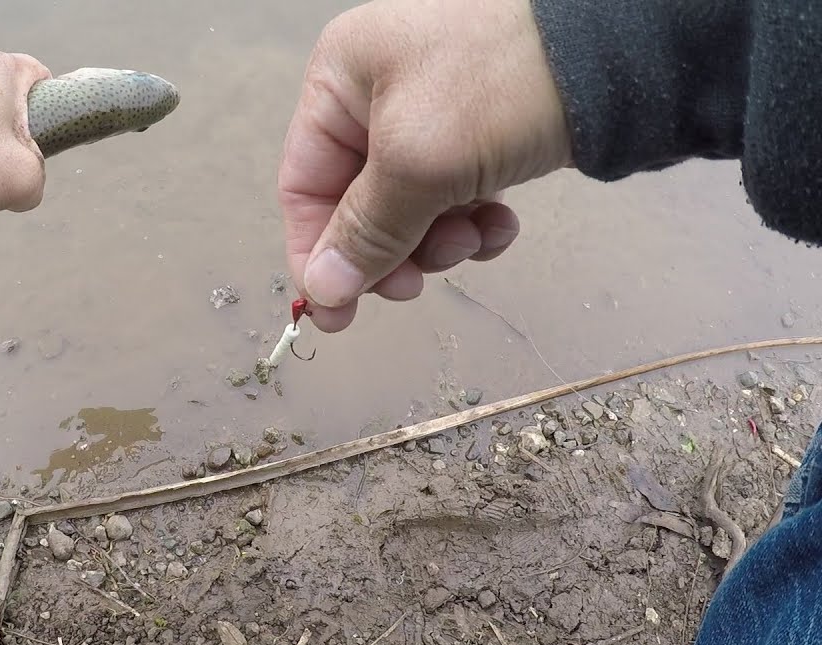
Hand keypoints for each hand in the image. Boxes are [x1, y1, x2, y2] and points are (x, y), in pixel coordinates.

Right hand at [278, 0, 572, 331]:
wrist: (621, 49)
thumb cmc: (500, 82)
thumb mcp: (418, 162)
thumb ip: (366, 232)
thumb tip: (322, 291)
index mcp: (341, 80)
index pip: (305, 184)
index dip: (317, 252)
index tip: (335, 312)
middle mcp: (377, 94)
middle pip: (358, 204)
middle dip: (391, 249)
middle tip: (417, 284)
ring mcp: (432, 114)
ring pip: (411, 208)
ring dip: (437, 241)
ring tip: (473, 238)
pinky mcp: (481, 133)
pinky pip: (456, 196)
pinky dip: (474, 222)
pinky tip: (501, 223)